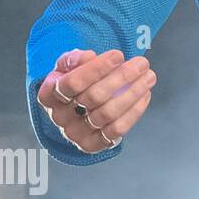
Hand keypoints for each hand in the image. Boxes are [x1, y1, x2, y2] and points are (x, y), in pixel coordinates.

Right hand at [36, 49, 155, 153]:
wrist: (73, 109)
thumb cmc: (73, 83)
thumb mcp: (67, 67)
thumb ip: (74, 59)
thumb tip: (88, 56)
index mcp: (49, 95)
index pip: (72, 83)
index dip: (97, 68)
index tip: (119, 54)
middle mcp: (60, 117)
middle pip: (94, 97)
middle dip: (122, 78)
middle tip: (142, 63)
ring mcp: (76, 133)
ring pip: (108, 113)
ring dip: (133, 93)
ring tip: (149, 77)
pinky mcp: (93, 144)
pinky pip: (117, 130)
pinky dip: (134, 111)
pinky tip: (145, 95)